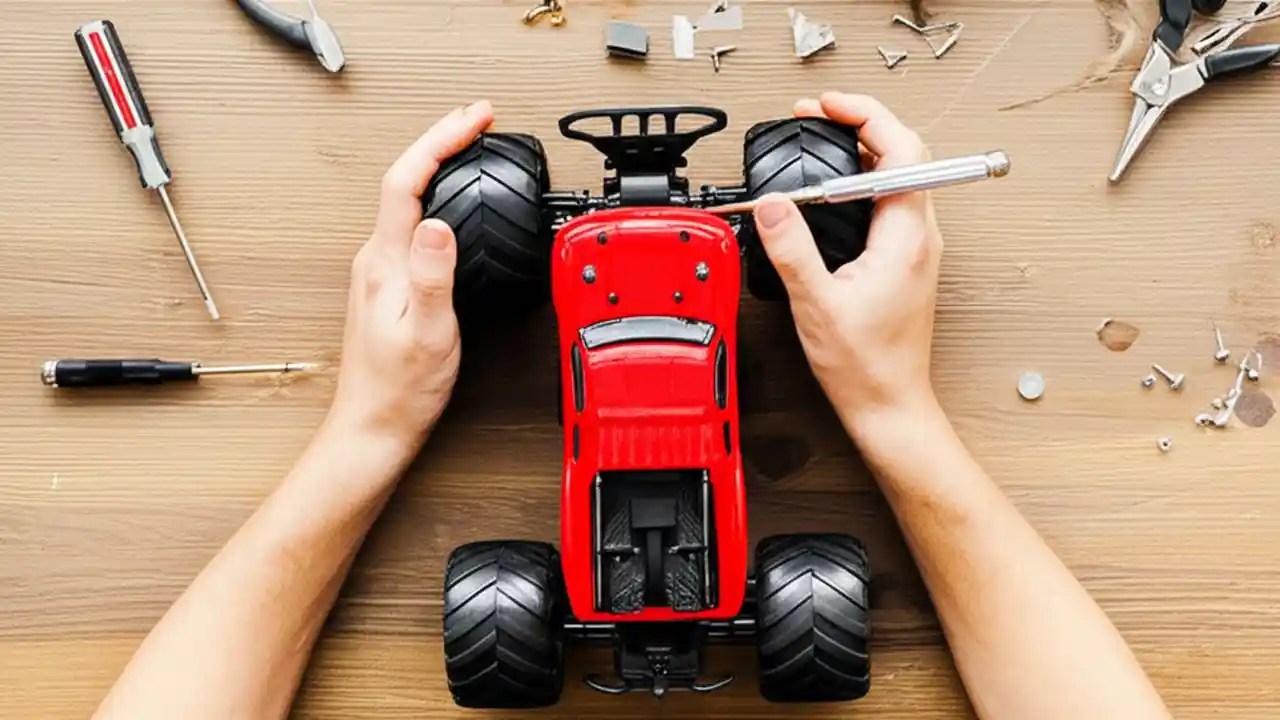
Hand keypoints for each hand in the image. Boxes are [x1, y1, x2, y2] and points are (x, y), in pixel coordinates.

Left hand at [326, 101, 494, 454]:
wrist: (374, 426)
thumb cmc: (400, 389)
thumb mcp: (430, 332)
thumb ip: (434, 275)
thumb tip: (440, 224)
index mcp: (384, 262)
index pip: (407, 180)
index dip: (441, 140)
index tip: (475, 119)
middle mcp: (376, 259)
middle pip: (405, 178)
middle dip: (443, 139)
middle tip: (479, 119)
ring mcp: (379, 270)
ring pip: (407, 198)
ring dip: (437, 164)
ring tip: (468, 145)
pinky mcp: (390, 283)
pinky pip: (411, 222)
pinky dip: (435, 197)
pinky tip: (452, 202)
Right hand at [752, 92, 942, 441]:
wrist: (890, 405)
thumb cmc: (866, 366)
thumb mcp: (816, 303)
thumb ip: (791, 247)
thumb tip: (773, 203)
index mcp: (907, 237)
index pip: (900, 147)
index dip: (862, 115)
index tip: (826, 107)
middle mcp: (920, 235)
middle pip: (903, 151)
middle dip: (859, 124)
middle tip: (816, 116)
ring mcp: (916, 247)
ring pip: (898, 174)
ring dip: (861, 149)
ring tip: (821, 140)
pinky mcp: (906, 259)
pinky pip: (891, 199)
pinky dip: (863, 179)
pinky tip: (833, 188)